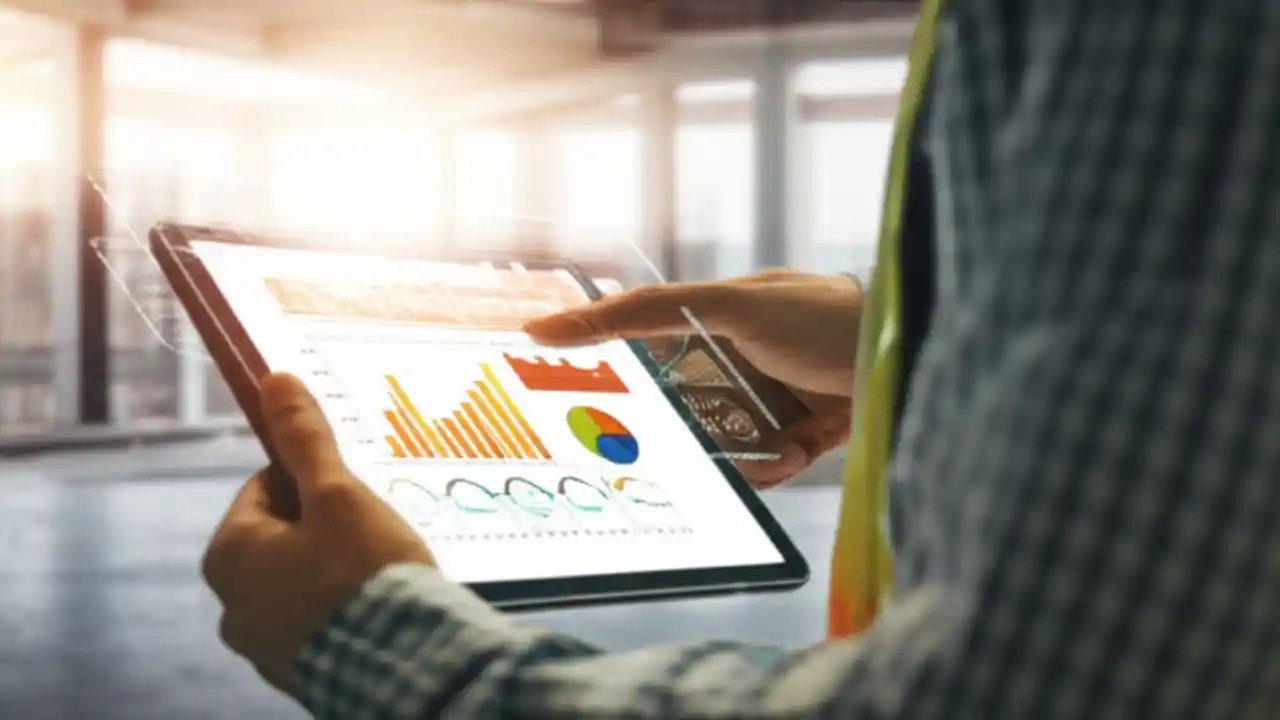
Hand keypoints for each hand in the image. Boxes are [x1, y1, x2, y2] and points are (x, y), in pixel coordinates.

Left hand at [202, 373, 432, 694]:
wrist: (403, 664)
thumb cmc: (363, 572)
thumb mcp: (338, 494)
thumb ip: (305, 439)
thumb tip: (273, 380)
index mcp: (229, 555)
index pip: (263, 489)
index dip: (310, 480)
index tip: (349, 488)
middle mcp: (232, 606)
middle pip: (280, 540)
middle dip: (322, 529)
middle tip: (370, 528)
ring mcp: (263, 647)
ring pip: (298, 584)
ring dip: (331, 572)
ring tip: (379, 571)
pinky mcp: (298, 674)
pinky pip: (318, 625)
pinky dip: (341, 611)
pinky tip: (376, 606)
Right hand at [525, 270, 861, 487]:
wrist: (910, 352)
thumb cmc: (819, 316)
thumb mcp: (729, 304)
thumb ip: (645, 311)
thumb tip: (547, 324)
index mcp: (719, 322)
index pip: (650, 344)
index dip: (617, 371)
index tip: (577, 398)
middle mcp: (742, 361)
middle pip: (687, 408)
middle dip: (680, 433)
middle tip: (663, 453)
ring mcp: (775, 400)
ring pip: (726, 445)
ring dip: (733, 456)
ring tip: (755, 448)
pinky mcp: (807, 436)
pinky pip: (769, 466)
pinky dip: (772, 469)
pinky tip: (783, 458)